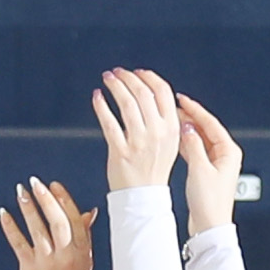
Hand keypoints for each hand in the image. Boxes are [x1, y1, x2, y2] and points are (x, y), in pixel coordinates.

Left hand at [0, 177, 94, 269]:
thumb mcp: (82, 259)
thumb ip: (84, 235)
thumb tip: (90, 211)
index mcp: (82, 251)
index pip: (75, 220)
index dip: (64, 200)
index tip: (53, 185)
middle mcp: (66, 256)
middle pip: (57, 222)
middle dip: (46, 200)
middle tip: (35, 182)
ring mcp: (48, 263)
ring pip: (37, 230)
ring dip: (28, 209)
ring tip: (20, 192)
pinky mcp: (30, 269)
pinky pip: (19, 243)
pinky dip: (10, 227)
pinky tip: (4, 213)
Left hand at [92, 68, 182, 193]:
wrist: (144, 197)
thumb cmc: (153, 168)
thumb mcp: (169, 141)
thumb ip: (163, 119)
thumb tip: (149, 91)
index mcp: (172, 128)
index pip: (162, 92)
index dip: (148, 77)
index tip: (136, 72)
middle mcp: (157, 132)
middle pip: (143, 93)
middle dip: (128, 78)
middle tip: (117, 73)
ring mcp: (139, 142)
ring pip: (126, 104)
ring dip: (115, 86)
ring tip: (107, 79)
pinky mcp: (121, 151)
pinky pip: (109, 122)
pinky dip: (101, 106)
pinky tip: (97, 97)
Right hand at [174, 94, 244, 239]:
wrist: (210, 225)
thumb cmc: (210, 202)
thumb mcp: (200, 169)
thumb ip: (193, 145)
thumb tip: (187, 128)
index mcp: (229, 151)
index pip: (210, 123)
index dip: (195, 110)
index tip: (182, 100)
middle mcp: (225, 155)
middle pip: (206, 129)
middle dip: (190, 118)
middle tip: (173, 108)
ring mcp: (217, 163)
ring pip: (200, 139)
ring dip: (187, 130)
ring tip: (171, 121)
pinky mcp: (207, 171)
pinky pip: (196, 151)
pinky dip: (186, 144)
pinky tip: (175, 139)